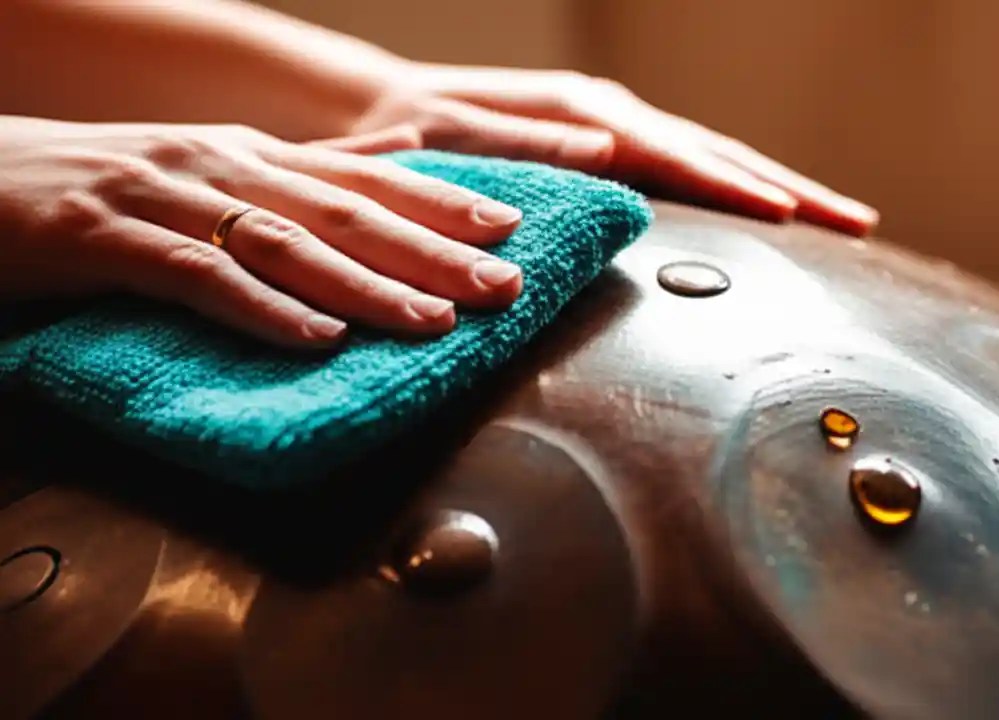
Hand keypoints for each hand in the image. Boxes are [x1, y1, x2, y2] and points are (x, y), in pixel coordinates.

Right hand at [0, 117, 527, 347]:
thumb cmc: (94, 186)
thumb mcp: (208, 171)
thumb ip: (301, 175)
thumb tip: (399, 158)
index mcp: (248, 155)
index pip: (363, 176)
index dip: (441, 199)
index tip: (514, 227)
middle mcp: (219, 165)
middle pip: (343, 209)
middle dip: (433, 248)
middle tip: (506, 285)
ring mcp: (161, 197)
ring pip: (283, 242)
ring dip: (365, 283)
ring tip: (435, 320)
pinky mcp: (101, 238)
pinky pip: (193, 276)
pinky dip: (258, 308)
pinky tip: (314, 339)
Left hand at [349, 65, 878, 236]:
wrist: (385, 111)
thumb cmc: (414, 136)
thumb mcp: (458, 142)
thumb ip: (530, 150)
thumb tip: (609, 154)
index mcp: (582, 114)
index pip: (678, 154)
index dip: (735, 186)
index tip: (792, 215)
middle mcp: (610, 113)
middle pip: (720, 151)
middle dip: (792, 187)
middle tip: (859, 221)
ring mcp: (616, 125)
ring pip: (716, 156)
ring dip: (781, 186)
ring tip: (842, 219)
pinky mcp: (613, 143)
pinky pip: (692, 166)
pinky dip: (739, 186)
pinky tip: (772, 210)